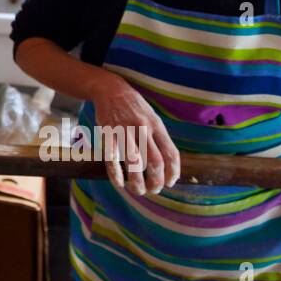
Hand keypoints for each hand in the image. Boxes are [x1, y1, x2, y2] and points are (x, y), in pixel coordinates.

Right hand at [85, 70, 181, 195]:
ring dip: (137, 182)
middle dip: (155, 182)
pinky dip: (116, 174)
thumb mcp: (152, 118)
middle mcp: (143, 128)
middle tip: (153, 190)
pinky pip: (112, 158)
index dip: (173, 173)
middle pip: (155, 162)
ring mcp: (124, 131)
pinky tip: (119, 183)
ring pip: (134, 163)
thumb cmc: (134, 108)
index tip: (169, 183)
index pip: (170, 154)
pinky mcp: (108, 133)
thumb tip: (167, 165)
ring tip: (137, 190)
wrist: (110, 90)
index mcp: (157, 126)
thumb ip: (159, 138)